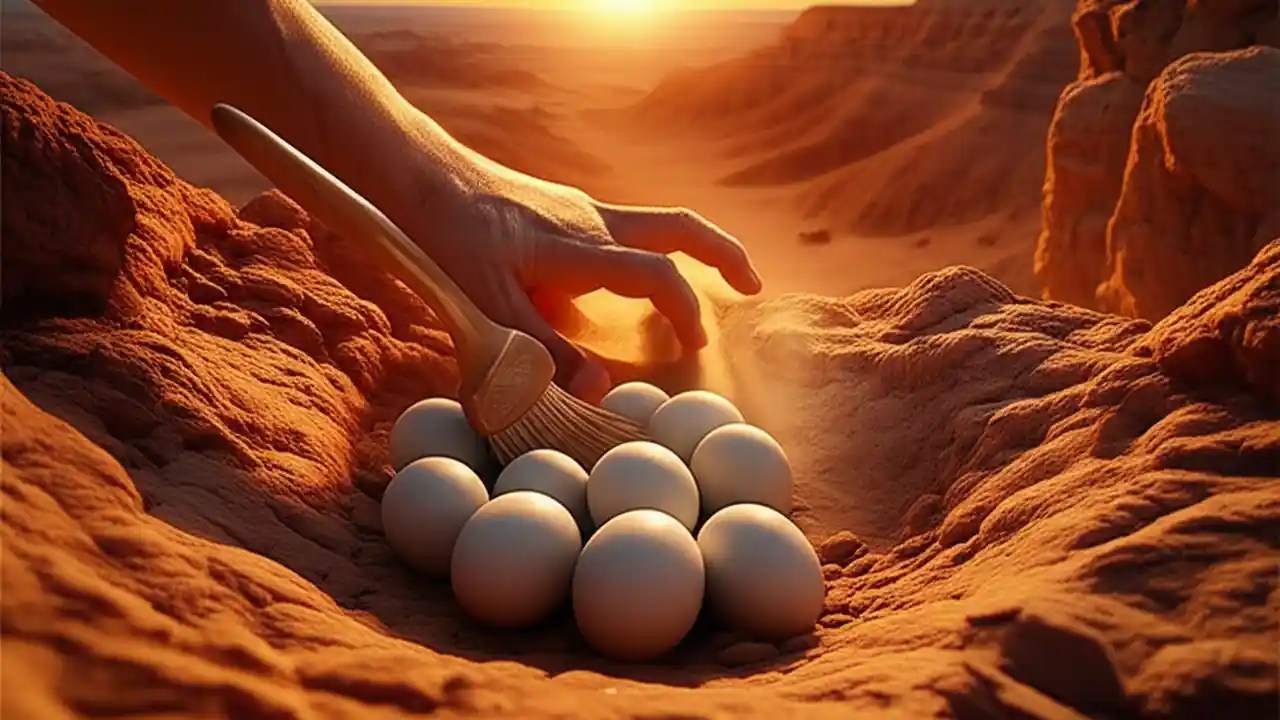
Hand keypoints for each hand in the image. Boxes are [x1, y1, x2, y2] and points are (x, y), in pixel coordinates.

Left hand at [381, 133, 762, 401]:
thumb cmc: (451, 241)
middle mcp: (594, 222)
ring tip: (707, 285)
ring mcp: (582, 211)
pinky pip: (623, 230)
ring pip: (657, 222)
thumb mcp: (489, 308)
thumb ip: (542, 353)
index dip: (685, 310)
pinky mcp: (566, 209)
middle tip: (753, 285)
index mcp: (582, 248)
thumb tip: (598, 390)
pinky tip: (618, 289)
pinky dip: (645, 255)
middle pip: (680, 226)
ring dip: (691, 250)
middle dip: (724, 254)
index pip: (658, 274)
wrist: (423, 177)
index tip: (696, 345)